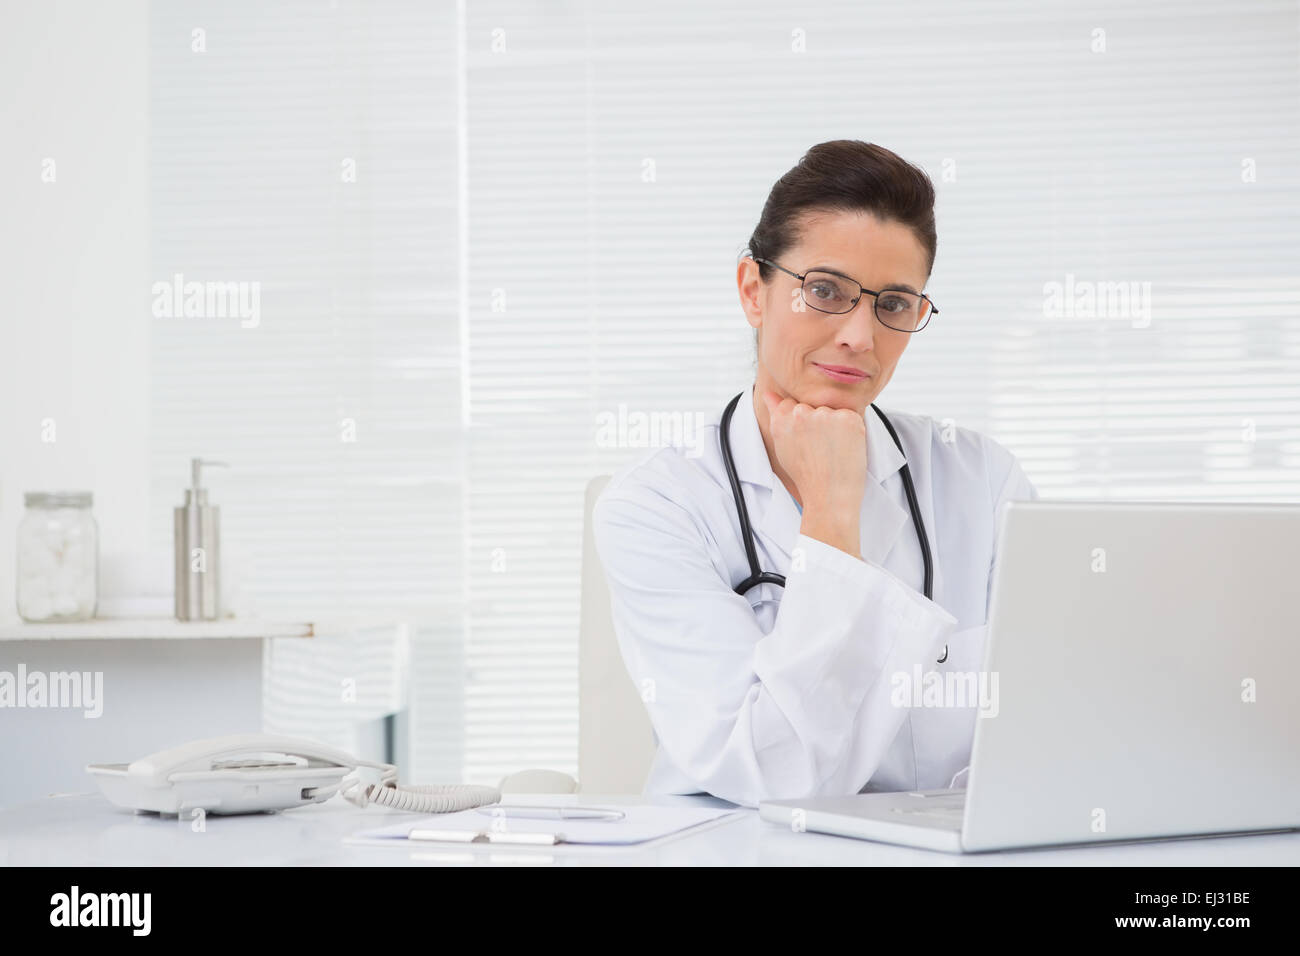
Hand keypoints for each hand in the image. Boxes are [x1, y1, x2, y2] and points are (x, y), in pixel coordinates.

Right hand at [761, 390, 867, 556]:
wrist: (829, 497)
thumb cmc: (807, 476)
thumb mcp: (783, 446)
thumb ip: (777, 415)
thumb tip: (769, 392)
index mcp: (781, 419)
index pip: (790, 404)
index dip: (801, 424)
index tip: (806, 441)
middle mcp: (800, 414)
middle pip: (812, 406)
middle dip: (818, 423)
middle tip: (820, 450)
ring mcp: (825, 414)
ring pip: (832, 411)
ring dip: (836, 426)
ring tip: (832, 452)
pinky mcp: (848, 418)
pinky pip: (850, 416)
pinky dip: (852, 431)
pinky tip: (844, 449)